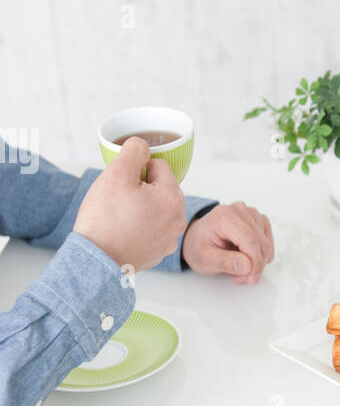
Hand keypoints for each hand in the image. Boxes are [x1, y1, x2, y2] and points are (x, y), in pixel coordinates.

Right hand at [74, 138, 186, 271]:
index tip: (122, 186)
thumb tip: (142, 145)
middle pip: (158, 188)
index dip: (135, 171)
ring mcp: (170, 238)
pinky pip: (150, 228)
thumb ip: (134, 151)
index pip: (157, 166)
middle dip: (139, 189)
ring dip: (139, 207)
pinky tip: (123, 233)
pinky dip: (138, 227)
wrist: (95, 260)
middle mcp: (178, 219)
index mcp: (173, 197)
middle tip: (118, 202)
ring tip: (120, 219)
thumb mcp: (116, 173)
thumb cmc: (105, 219)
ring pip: (154, 208)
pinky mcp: (158, 252)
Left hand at [181, 202, 273, 282]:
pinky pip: (268, 240)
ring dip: (258, 261)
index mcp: (224, 216)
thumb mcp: (204, 260)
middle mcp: (239, 210)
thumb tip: (246, 265)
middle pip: (260, 242)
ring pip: (266, 243)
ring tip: (241, 269)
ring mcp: (250, 213)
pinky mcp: (257, 220)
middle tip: (242, 278)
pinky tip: (248, 259)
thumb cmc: (199, 246)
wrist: (197, 238)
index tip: (251, 278)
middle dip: (255, 265)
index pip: (250, 240)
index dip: (255, 262)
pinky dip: (262, 255)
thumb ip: (224, 262)